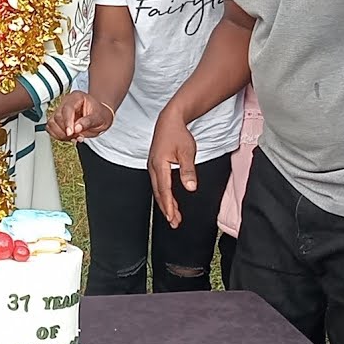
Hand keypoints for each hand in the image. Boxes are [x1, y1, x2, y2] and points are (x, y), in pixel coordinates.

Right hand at [46, 92, 112, 141]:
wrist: (101, 118)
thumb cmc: (101, 115)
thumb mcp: (99, 118)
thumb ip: (88, 122)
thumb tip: (76, 128)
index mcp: (77, 97)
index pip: (67, 108)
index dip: (67, 121)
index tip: (70, 132)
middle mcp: (66, 102)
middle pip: (58, 117)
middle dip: (66, 130)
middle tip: (77, 135)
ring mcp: (60, 111)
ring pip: (52, 123)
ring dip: (61, 134)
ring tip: (74, 136)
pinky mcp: (57, 120)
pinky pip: (50, 128)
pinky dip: (58, 135)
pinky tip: (68, 137)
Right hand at [147, 107, 197, 228]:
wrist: (169, 121)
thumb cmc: (178, 134)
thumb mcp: (187, 151)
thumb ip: (188, 170)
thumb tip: (191, 188)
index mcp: (159, 164)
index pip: (164, 189)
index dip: (168, 205)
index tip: (172, 217)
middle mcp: (153, 167)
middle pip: (159, 193)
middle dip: (166, 209)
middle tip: (174, 223)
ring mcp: (153, 167)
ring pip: (158, 190)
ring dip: (165, 204)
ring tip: (174, 217)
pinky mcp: (155, 166)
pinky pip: (159, 184)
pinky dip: (164, 195)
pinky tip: (170, 201)